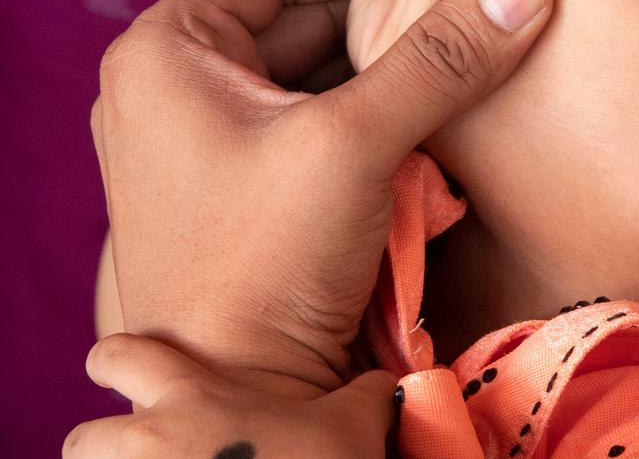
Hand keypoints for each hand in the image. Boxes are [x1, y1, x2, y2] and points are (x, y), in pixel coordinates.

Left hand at [64, 333, 396, 457]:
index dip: (115, 361)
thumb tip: (389, 381)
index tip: (122, 369)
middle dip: (103, 446)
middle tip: (144, 452)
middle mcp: (151, 444)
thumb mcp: (352, 422)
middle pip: (82, 439)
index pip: (118, 357)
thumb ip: (365, 391)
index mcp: (191, 399)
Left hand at [93, 0, 551, 394]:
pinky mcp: (250, 182)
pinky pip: (321, 120)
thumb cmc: (261, 266)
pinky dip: (376, 113)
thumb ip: (438, 61)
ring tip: (458, 61)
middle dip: (384, 11)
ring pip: (317, 67)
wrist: (238, 397)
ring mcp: (213, 136)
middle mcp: (179, 83)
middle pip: (298, 10)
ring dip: (388, 65)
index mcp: (168, 50)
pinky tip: (430, 119)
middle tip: (463, 9)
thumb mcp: (352, 147)